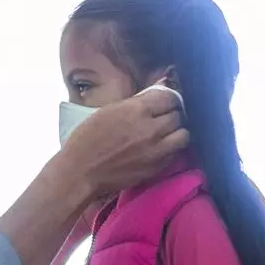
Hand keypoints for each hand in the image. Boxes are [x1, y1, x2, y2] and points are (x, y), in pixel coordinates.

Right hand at [55, 85, 188, 200]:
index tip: (165, 102)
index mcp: (138, 110)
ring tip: (167, 134)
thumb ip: (136, 103)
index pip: (170, 97)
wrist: (81, 171)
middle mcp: (151, 129)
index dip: (169, 99)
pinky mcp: (155, 168)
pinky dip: (171, 149)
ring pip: (183, 136)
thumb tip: (155, 93)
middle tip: (164, 118)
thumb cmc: (88, 138)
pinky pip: (174, 154)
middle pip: (178, 116)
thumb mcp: (109, 110)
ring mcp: (156, 151)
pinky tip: (161, 148)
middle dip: (172, 114)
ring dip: (177, 132)